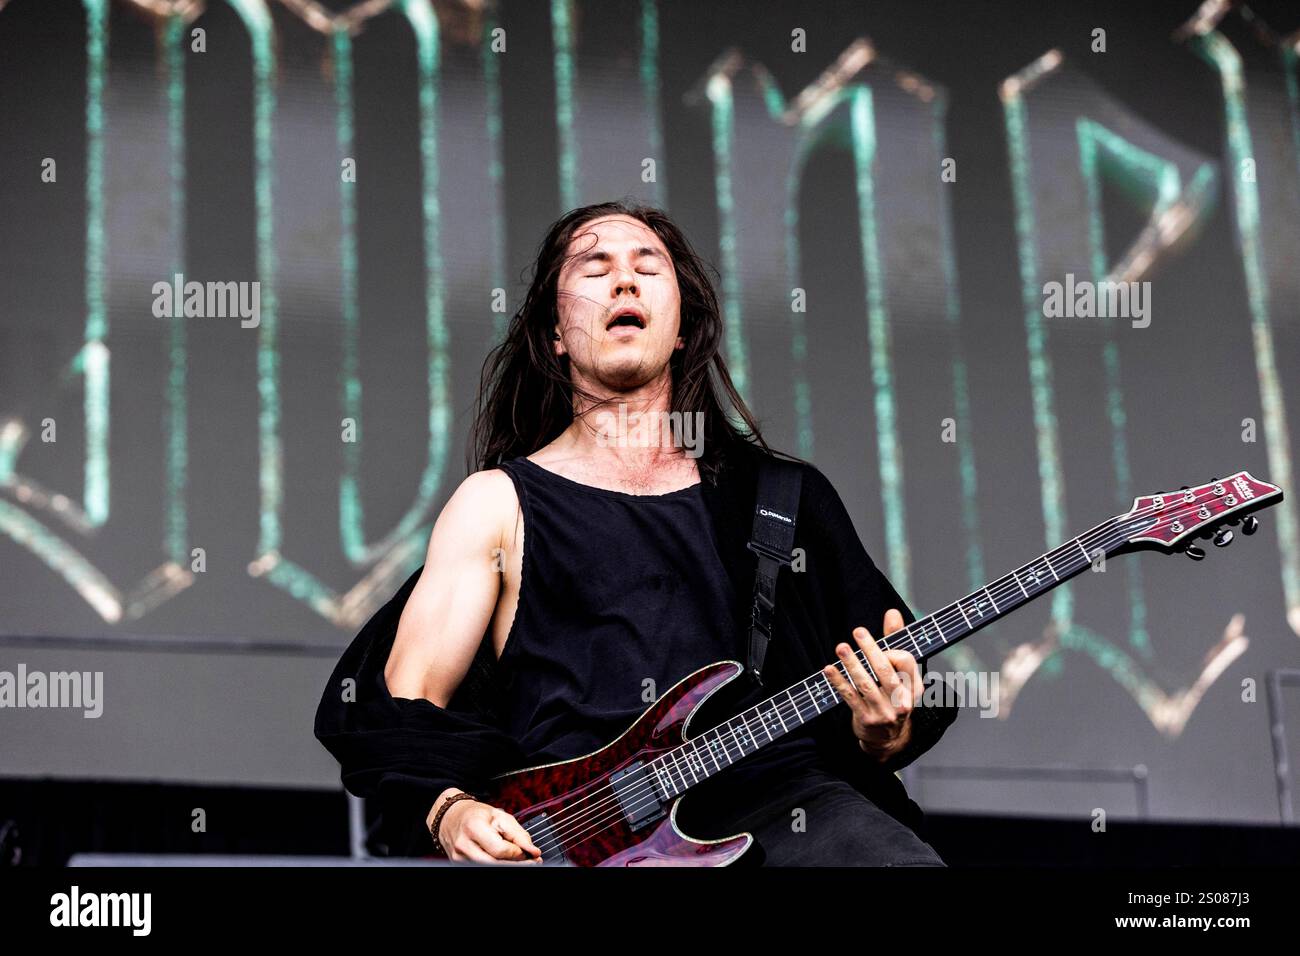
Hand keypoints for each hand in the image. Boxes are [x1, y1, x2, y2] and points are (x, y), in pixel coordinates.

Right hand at [436, 797, 542, 863]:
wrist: (452, 817)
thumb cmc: (477, 815)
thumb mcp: (501, 817)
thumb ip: (519, 834)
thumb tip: (533, 851)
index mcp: (474, 827)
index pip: (500, 850)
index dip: (518, 853)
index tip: (530, 852)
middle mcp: (464, 844)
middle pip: (494, 864)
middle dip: (516, 864)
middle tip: (531, 861)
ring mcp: (459, 857)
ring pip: (488, 868)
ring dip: (508, 866)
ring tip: (519, 860)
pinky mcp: (458, 864)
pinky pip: (481, 867)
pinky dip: (496, 865)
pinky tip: (505, 861)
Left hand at [821, 608, 920, 764]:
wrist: (887, 739)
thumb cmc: (893, 696)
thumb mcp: (899, 673)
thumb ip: (895, 641)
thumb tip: (892, 612)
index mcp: (915, 687)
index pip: (905, 662)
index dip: (890, 651)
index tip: (879, 647)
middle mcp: (903, 701)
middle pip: (885, 671)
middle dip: (871, 649)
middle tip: (858, 631)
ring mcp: (884, 712)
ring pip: (866, 684)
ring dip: (852, 664)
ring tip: (841, 647)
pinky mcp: (866, 719)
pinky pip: (850, 697)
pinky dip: (838, 682)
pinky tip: (829, 669)